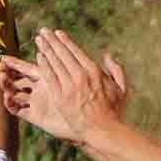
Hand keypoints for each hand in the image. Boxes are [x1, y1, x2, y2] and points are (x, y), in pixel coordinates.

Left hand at [0, 29, 130, 142]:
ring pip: (54, 63)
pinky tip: (39, 57)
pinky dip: (44, 66)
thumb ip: (116, 70)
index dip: (65, 41)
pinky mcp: (59, 96)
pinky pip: (49, 77)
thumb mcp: (121, 88)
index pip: (76, 51)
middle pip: (63, 54)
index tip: (58, 33)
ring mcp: (69, 86)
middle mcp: (80, 75)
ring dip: (46, 50)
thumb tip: (108, 56)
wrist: (101, 129)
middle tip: (43, 32)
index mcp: (94, 71)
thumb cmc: (113, 110)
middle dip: (52, 41)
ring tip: (39, 40)